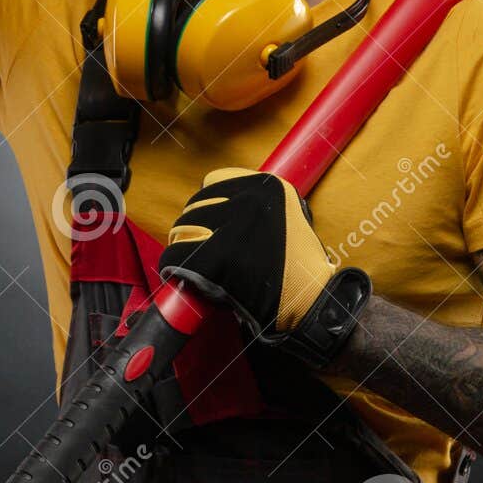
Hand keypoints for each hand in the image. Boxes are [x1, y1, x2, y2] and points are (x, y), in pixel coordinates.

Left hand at [158, 167, 372, 367]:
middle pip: (194, 206)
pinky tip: (178, 275)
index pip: (212, 181)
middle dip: (192, 227)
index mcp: (267, 185)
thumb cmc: (297, 264)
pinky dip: (172, 267)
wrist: (310, 301)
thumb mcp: (288, 215)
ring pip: (182, 229)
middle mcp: (249, 200)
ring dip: (182, 245)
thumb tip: (212, 203)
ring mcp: (233, 228)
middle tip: (198, 247)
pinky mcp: (218, 258)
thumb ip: (255, 204)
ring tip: (189, 261)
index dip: (206, 203)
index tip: (208, 222)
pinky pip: (177, 257)